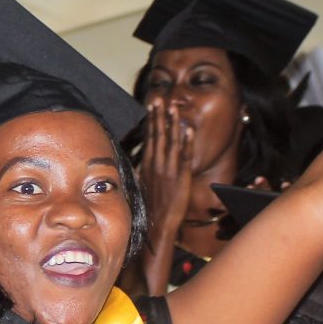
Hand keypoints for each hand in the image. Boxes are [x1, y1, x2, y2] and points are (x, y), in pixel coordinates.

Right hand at [138, 101, 192, 243]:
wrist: (157, 224)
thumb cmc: (149, 208)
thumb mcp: (139, 187)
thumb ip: (139, 173)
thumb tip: (133, 165)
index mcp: (147, 165)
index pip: (150, 137)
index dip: (152, 121)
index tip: (152, 107)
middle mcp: (157, 164)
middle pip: (158, 135)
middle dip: (159, 116)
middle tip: (160, 98)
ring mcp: (169, 170)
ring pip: (171, 142)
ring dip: (172, 123)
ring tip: (174, 107)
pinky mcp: (181, 177)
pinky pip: (185, 156)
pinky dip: (187, 142)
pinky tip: (189, 129)